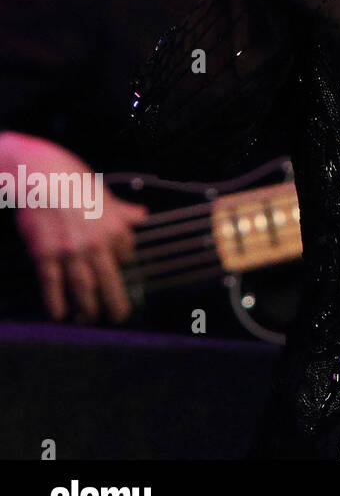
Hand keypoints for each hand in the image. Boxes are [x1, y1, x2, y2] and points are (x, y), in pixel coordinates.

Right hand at [2, 132, 146, 322]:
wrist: (43, 176)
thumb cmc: (74, 182)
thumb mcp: (105, 195)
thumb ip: (122, 211)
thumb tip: (141, 214)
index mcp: (115, 227)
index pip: (125, 254)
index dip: (120, 263)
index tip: (114, 269)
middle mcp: (97, 243)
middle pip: (110, 279)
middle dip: (115, 302)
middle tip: (118, 316)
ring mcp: (71, 251)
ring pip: (83, 286)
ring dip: (87, 307)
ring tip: (88, 319)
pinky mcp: (46, 254)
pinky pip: (53, 283)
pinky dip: (56, 301)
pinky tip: (59, 315)